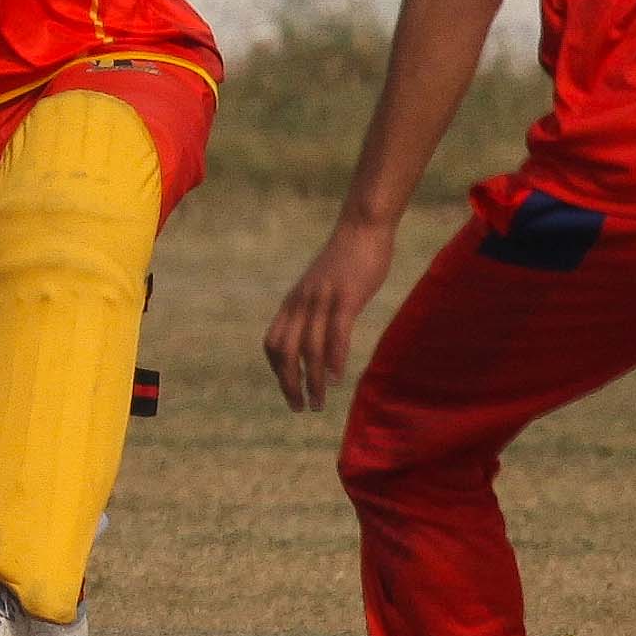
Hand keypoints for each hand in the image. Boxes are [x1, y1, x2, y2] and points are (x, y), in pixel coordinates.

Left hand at [263, 219, 396, 411]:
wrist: (362, 227)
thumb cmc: (347, 259)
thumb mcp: (321, 286)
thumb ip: (314, 308)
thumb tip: (315, 333)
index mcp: (294, 301)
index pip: (273, 343)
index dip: (277, 370)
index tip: (290, 390)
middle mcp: (301, 302)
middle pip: (285, 351)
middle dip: (288, 384)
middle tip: (299, 408)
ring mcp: (322, 299)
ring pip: (309, 348)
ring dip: (311, 381)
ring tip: (319, 404)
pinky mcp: (345, 296)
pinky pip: (335, 332)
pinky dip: (334, 358)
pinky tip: (336, 378)